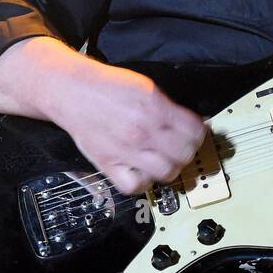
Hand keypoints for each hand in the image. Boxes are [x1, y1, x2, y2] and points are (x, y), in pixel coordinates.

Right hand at [52, 61, 208, 194]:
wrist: (72, 92)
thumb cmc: (107, 87)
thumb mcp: (146, 87)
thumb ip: (170, 107)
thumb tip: (193, 122)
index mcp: (155, 109)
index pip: (195, 131)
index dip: (200, 132)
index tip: (197, 133)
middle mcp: (143, 132)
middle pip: (185, 154)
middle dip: (189, 150)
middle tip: (183, 147)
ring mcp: (126, 151)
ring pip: (167, 173)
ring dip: (172, 168)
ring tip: (167, 160)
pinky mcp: (108, 164)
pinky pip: (134, 186)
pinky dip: (143, 183)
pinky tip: (144, 172)